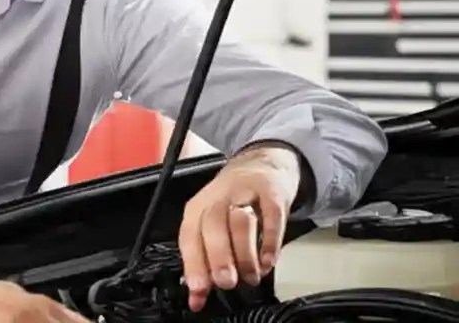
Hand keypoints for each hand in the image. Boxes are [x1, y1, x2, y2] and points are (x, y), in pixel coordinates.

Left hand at [178, 143, 304, 311]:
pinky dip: (270, 242)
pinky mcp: (272, 194)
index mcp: (197, 209)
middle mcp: (217, 199)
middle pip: (212, 227)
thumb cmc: (232, 200)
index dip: (193, 265)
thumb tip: (197, 298)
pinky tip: (269, 261)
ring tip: (251, 276)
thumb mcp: (211, 223)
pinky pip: (271, 217)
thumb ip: (206, 259)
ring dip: (245, 254)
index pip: (189, 237)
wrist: (261, 164)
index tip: (198, 290)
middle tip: (226, 283)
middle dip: (218, 258)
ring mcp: (245, 193)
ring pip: (240, 222)